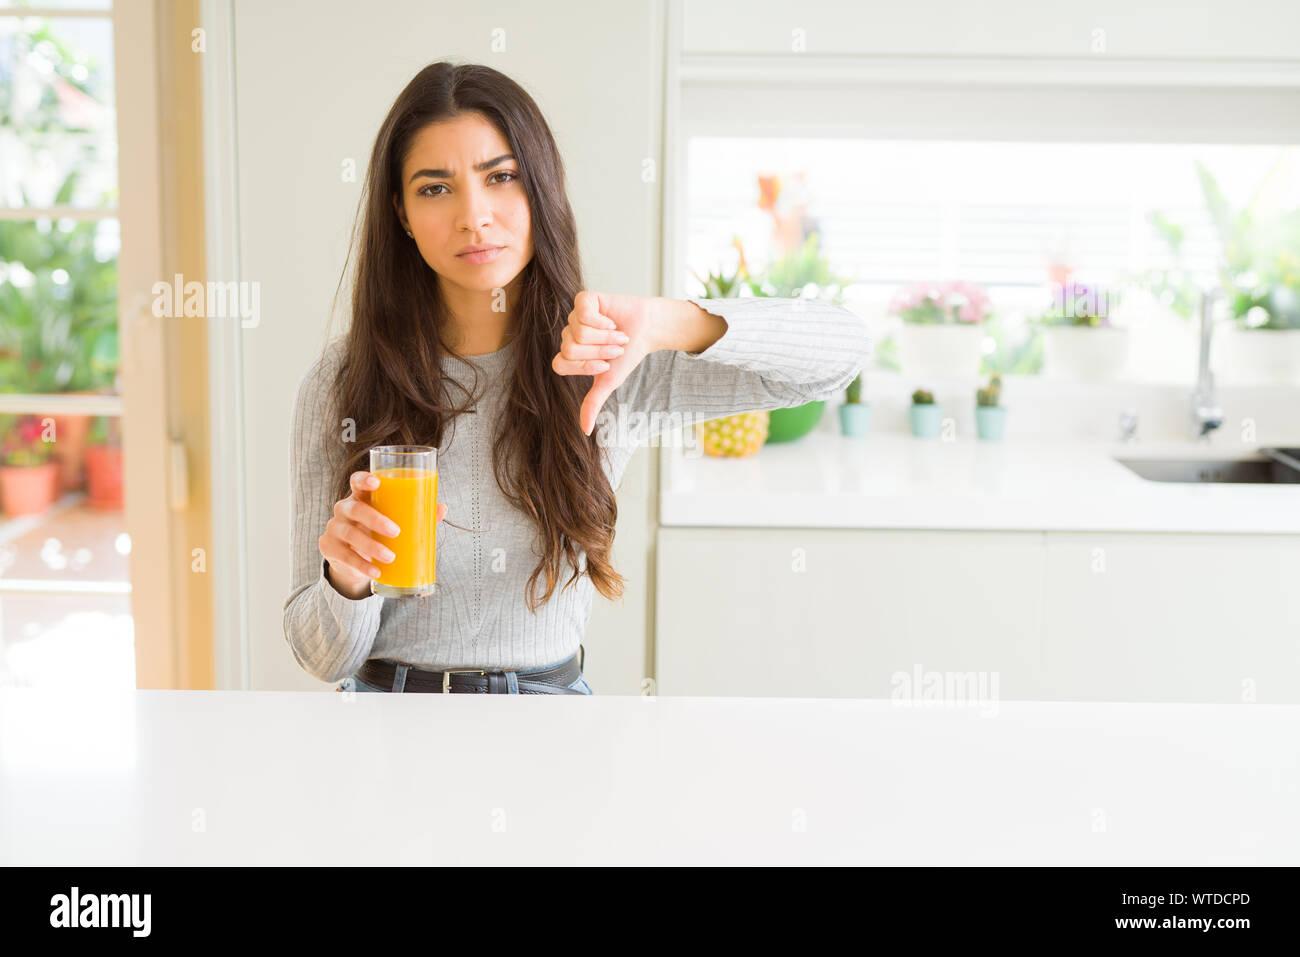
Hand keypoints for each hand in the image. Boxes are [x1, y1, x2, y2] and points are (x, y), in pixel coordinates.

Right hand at [319, 470, 447, 599]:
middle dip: (375, 520)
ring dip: (371, 546)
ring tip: (390, 557)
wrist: (354, 560)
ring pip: (350, 534)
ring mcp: (334, 528)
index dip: (364, 479)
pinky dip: (362, 565)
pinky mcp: (329, 547)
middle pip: (355, 508)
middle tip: (395, 532)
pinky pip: (345, 556)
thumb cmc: (378, 533)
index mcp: (360, 497)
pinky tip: (376, 572)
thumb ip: (416, 514)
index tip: (377, 482)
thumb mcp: (394, 522)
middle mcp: (344, 509)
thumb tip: (442, 508)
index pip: (356, 481)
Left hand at [552, 290, 666, 435]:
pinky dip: (603, 322)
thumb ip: (593, 403)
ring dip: (605, 338)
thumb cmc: (627, 355)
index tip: (606, 365)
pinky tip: (612, 321)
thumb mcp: (609, 381)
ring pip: (579, 333)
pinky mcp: (585, 299)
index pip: (561, 364)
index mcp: (570, 354)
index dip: (584, 366)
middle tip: (616, 348)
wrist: (647, 331)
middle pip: (570, 349)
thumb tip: (585, 431)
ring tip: (619, 335)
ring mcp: (574, 316)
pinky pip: (583, 314)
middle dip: (599, 351)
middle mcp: (569, 334)